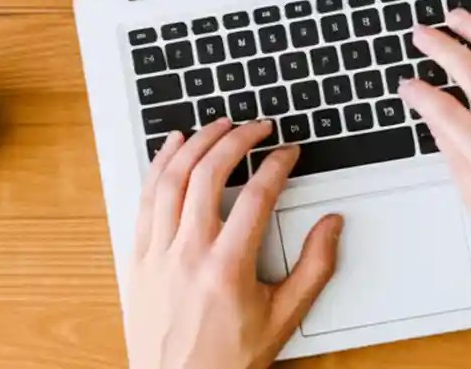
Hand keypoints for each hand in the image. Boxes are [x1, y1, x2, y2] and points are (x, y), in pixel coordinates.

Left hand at [125, 119, 342, 368]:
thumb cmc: (227, 360)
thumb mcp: (284, 318)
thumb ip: (315, 269)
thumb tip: (331, 226)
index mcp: (227, 268)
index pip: (256, 196)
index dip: (277, 165)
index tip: (289, 152)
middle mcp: (188, 254)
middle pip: (209, 175)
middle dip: (236, 140)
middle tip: (257, 126)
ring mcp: (157, 254)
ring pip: (171, 179)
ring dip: (196, 144)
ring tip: (218, 125)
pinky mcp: (138, 258)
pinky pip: (145, 200)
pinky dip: (159, 166)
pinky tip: (172, 147)